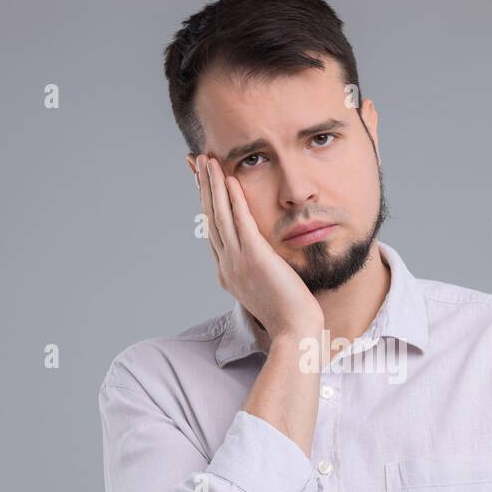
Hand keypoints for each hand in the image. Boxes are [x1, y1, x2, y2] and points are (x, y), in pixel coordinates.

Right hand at [197, 154, 322, 338]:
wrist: (294, 330)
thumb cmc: (288, 314)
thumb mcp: (266, 288)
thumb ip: (260, 270)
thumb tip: (263, 260)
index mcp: (227, 272)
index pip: (212, 230)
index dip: (205, 203)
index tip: (202, 182)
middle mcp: (226, 264)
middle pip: (209, 218)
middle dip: (203, 187)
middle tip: (197, 161)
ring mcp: (237, 261)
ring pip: (219, 215)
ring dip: (213, 185)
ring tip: (208, 160)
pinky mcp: (254, 257)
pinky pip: (240, 222)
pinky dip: (234, 199)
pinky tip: (231, 179)